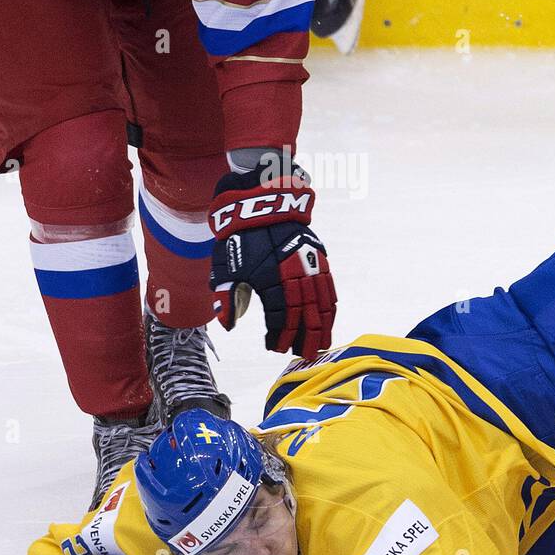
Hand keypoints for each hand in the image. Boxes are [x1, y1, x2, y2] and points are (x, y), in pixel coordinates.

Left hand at [209, 153, 335, 361]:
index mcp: (268, 276)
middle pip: (303, 312)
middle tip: (304, 355)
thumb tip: (228, 324)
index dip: (278, 334)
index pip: (278, 315)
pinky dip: (330, 303)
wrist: (259, 200)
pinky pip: (328, 284)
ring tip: (321, 344)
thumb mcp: (224, 264)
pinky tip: (329, 317)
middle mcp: (291, 271)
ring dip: (322, 325)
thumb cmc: (239, 235)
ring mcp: (308, 262)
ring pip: (320, 300)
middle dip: (304, 336)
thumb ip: (225, 296)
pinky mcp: (317, 254)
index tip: (274, 347)